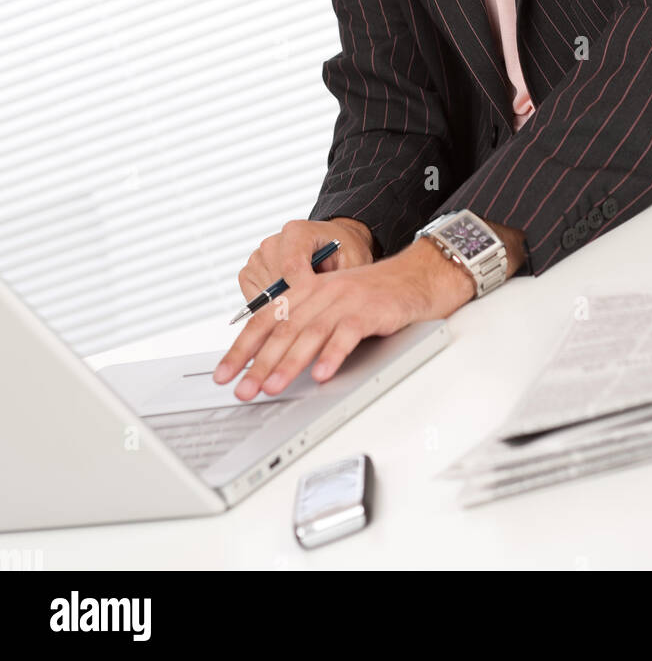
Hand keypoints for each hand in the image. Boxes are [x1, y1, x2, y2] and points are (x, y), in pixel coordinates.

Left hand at [212, 253, 430, 397]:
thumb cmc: (368, 296)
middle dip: (259, 363)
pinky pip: (347, 334)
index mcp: (305, 291)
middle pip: (283, 329)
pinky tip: (322, 374)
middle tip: (243, 390)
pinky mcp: (369, 311)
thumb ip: (301, 324)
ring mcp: (345, 301)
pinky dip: (333, 354)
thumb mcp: (329, 304)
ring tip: (273, 386)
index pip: (265, 319)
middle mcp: (321, 293)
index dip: (242, 347)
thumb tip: (266, 360)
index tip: (224, 374)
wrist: (412, 277)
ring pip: (310, 333)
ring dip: (289, 362)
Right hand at [234, 215, 375, 301]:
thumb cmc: (343, 251)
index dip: (303, 291)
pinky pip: (256, 300)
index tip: (316, 306)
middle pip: (276, 285)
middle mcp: (273, 242)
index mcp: (297, 231)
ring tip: (307, 297)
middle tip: (317, 306)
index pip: (291, 266)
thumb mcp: (353, 262)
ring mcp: (258, 257)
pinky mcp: (249, 273)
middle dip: (297, 301)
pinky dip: (273, 306)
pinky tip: (293, 297)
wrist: (333, 243)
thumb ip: (340, 280)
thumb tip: (328, 306)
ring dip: (286, 303)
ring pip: (266, 296)